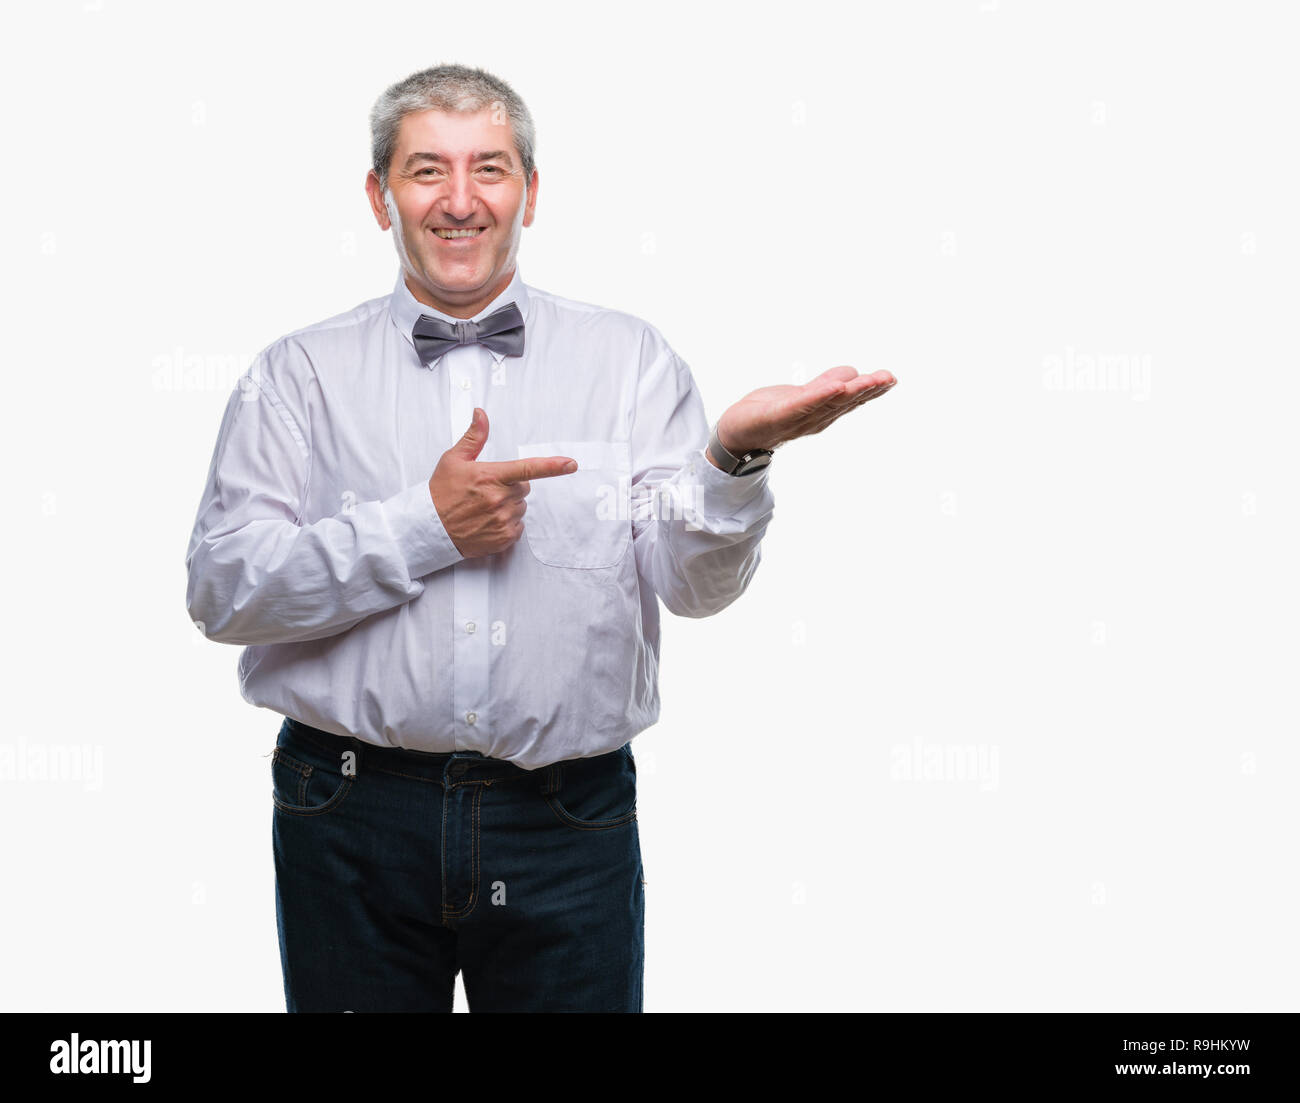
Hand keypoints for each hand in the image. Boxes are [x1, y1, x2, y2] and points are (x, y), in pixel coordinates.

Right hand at [428, 407, 576, 557]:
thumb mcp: (453, 460)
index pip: (527, 468)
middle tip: (487, 491)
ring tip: (484, 508)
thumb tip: (481, 414)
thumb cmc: (440, 493)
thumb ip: (474, 437)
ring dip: (508, 506)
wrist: (428, 528)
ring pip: (521, 508)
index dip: (552, 466)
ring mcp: (502, 520)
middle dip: (511, 487)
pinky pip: (518, 527)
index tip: (571, 464)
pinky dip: (507, 524)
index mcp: (490, 476)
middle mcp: (499, 499)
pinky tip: (487, 522)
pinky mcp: (503, 538)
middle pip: (524, 488)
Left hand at [713, 366, 896, 458]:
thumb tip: (851, 374)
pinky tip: (834, 387)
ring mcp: (797, 419)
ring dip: (850, 391)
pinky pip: (802, 405)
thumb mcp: (801, 396)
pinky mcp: (778, 416)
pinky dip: (819, 396)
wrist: (735, 433)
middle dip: (867, 390)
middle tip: (889, 378)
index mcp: (820, 412)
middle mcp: (814, 418)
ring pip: (828, 403)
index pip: (849, 399)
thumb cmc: (769, 414)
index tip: (891, 379)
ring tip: (869, 380)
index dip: (870, 390)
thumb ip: (824, 386)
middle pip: (844, 402)